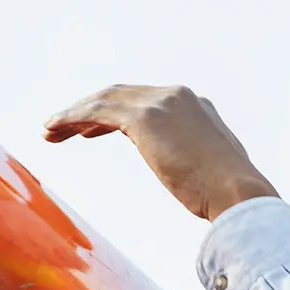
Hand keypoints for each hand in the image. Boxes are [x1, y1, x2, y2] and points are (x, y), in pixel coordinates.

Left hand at [45, 85, 278, 220]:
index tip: (91, 130)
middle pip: (120, 94)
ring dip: (74, 114)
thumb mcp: (209, 168)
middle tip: (62, 129)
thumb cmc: (228, 195)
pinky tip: (55, 130)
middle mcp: (176, 95)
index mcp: (194, 104)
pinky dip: (73, 118)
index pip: (143, 100)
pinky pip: (98, 111)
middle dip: (88, 109)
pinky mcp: (146, 118)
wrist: (239, 195)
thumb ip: (193, 158)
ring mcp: (162, 103)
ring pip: (105, 99)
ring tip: (50, 131)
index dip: (112, 113)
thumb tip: (188, 170)